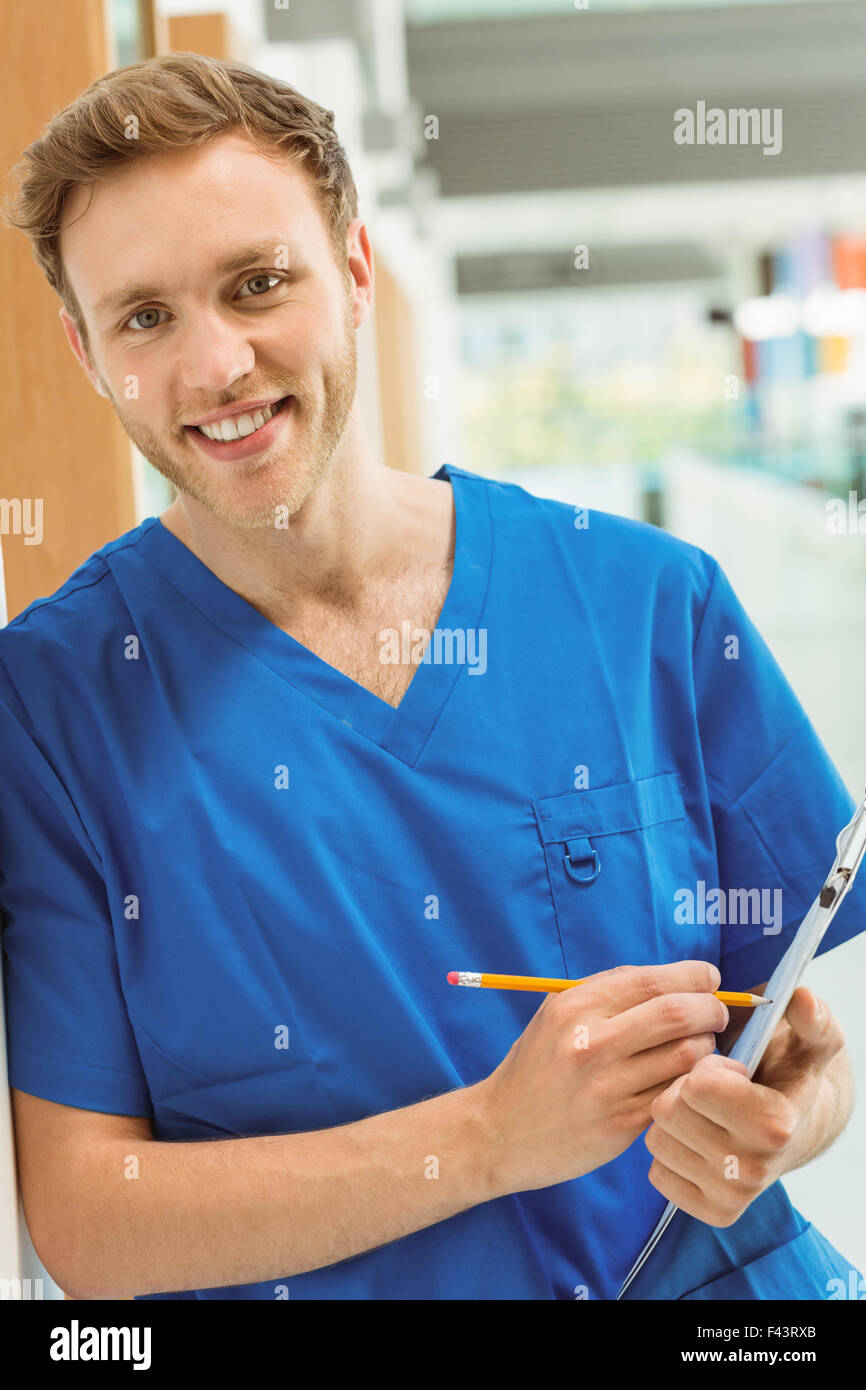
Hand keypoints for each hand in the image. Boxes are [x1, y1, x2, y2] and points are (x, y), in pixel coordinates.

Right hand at [480, 960, 728, 1195]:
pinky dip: (691, 1083)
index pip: (654, 981)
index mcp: (575, 1006)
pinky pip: (676, 1094)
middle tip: (717, 1014)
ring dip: (707, 1048)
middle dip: (711, 1010)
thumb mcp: (557, 1014)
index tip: (710, 979)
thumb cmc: (538, 1066)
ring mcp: (606, 1087)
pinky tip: (687, 1081)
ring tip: (702, 1048)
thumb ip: (609, 993)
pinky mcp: (620, 1125)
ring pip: (686, 1057)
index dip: (694, 977)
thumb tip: (676, 979)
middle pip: (679, 1015)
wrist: (500, 1132)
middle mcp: (590, 1043)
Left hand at [643, 988, 844, 1224]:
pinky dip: (671, 1151)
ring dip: (672, 1117)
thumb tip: (800, 996)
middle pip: (668, 1109)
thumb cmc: (790, 1073)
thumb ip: (809, 1016)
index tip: (728, 1067)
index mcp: (774, 1124)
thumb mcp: (808, 1039)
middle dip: (682, 1088)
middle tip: (711, 1090)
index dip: (706, 1065)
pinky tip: (698, 1141)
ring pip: (656, 1138)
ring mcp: (732, 1196)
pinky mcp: (711, 1213)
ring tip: (705, 1114)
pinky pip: (656, 1171)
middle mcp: (754, 1169)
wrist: (797, 1129)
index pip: (697, 1085)